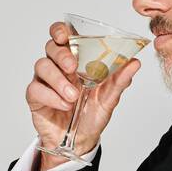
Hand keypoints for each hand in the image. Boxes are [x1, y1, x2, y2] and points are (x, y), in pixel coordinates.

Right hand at [25, 20, 141, 162]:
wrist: (80, 141)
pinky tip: (64, 105)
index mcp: (75, 59)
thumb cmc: (91, 114)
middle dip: (61, 54)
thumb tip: (135, 63)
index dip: (61, 30)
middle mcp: (58, 66)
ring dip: (58, 80)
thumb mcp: (109, 98)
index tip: (66, 35)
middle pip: (51, 46)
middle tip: (72, 67)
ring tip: (73, 96)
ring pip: (42, 65)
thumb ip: (120, 80)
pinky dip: (51, 96)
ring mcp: (45, 80)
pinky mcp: (36, 96)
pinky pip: (36, 89)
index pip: (63, 35)